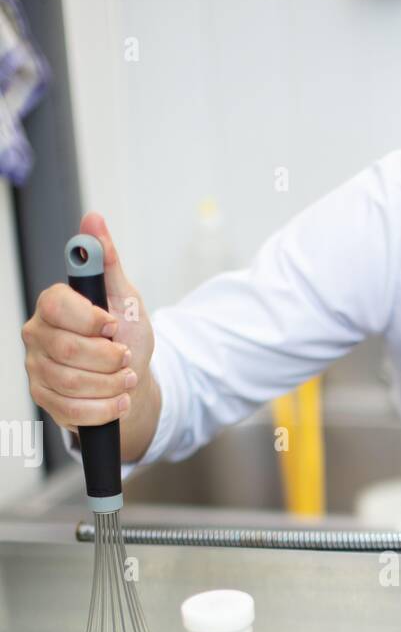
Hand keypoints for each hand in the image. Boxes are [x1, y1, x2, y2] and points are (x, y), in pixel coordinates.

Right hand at [22, 212, 154, 435]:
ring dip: (110, 385)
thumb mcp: (123, 297)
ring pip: (70, 382)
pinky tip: (119, 401)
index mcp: (53, 305)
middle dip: (108, 359)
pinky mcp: (46, 399)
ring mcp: (38, 369)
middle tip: (126, 357)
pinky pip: (71, 411)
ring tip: (127, 379)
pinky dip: (104, 409)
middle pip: (67, 350)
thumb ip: (107, 262)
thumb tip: (94, 220)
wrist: (131, 381)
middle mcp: (38, 335)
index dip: (89, 319)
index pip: (56, 305)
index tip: (113, 325)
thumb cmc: (125, 337)